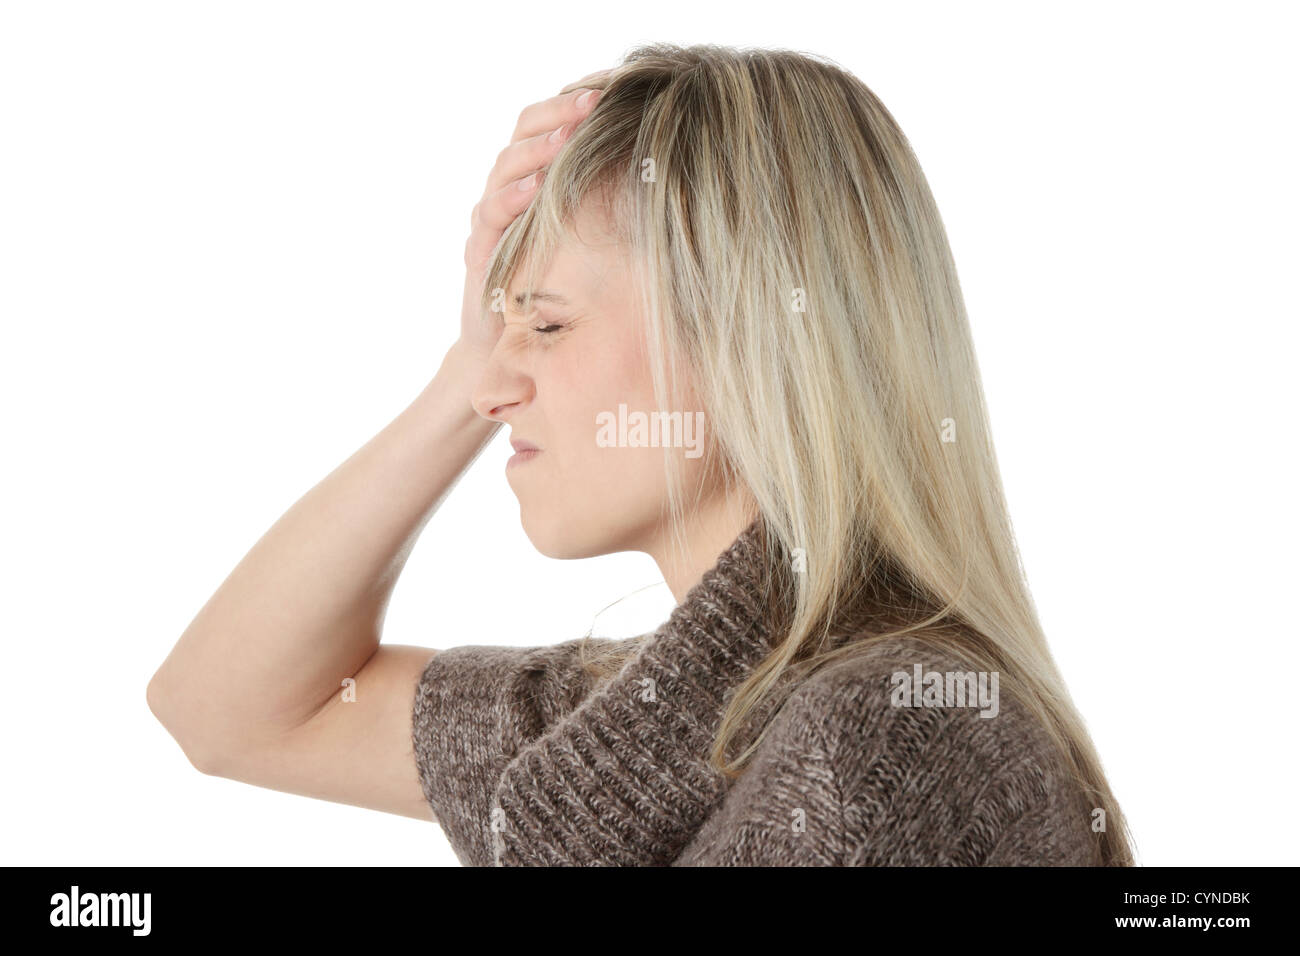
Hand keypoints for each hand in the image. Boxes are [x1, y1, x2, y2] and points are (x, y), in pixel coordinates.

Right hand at [454, 71, 610, 369]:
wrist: (510, 347)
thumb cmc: (557, 289)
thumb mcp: (590, 239)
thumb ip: (610, 202)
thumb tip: (674, 172)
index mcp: (536, 176)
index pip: (552, 121)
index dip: (580, 98)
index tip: (621, 82)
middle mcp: (509, 188)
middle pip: (525, 131)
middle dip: (561, 112)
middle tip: (596, 99)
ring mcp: (490, 217)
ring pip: (505, 167)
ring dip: (539, 149)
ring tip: (569, 135)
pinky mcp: (478, 251)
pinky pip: (490, 216)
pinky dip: (511, 199)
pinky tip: (535, 189)